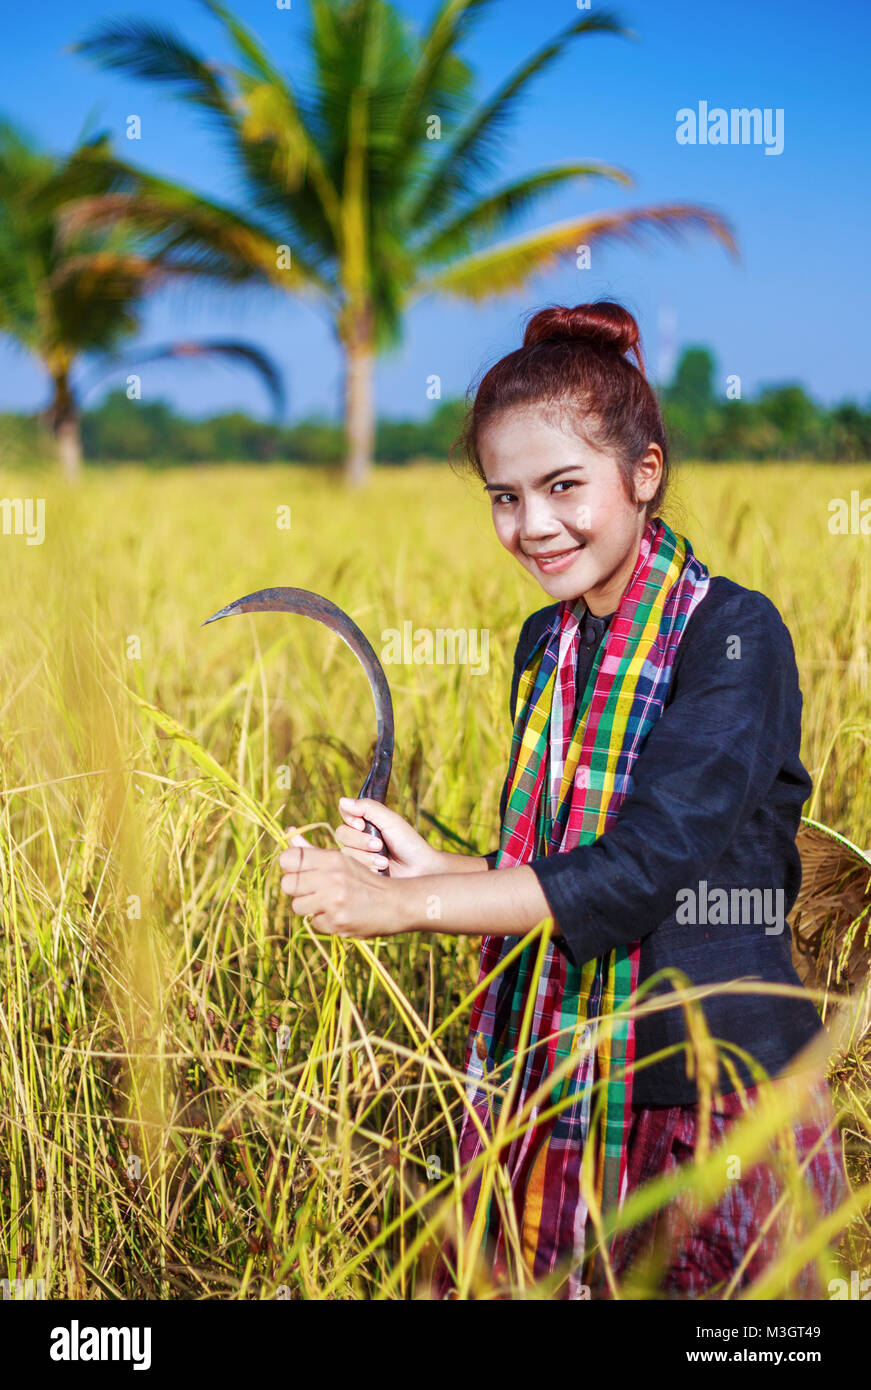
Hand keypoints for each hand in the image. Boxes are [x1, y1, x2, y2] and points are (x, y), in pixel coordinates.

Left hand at [278, 836, 403, 937]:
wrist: (395, 903)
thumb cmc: (364, 879)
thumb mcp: (341, 859)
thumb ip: (311, 850)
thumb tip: (287, 832)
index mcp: (332, 858)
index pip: (287, 859)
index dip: (289, 866)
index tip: (297, 870)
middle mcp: (332, 878)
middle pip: (287, 884)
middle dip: (296, 888)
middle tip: (311, 889)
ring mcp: (334, 901)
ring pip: (297, 906)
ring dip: (309, 906)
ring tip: (325, 902)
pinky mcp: (337, 922)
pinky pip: (313, 922)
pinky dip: (324, 919)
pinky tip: (338, 913)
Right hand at [334, 797, 445, 878]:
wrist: (421, 870)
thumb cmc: (409, 843)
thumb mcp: (391, 821)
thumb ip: (367, 808)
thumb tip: (342, 800)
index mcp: (367, 821)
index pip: (345, 813)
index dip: (349, 818)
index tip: (362, 824)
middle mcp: (360, 836)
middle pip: (342, 833)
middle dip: (361, 841)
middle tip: (379, 845)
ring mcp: (360, 854)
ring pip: (346, 852)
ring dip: (367, 857)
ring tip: (385, 862)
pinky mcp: (360, 871)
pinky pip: (352, 868)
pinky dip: (367, 868)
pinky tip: (381, 870)